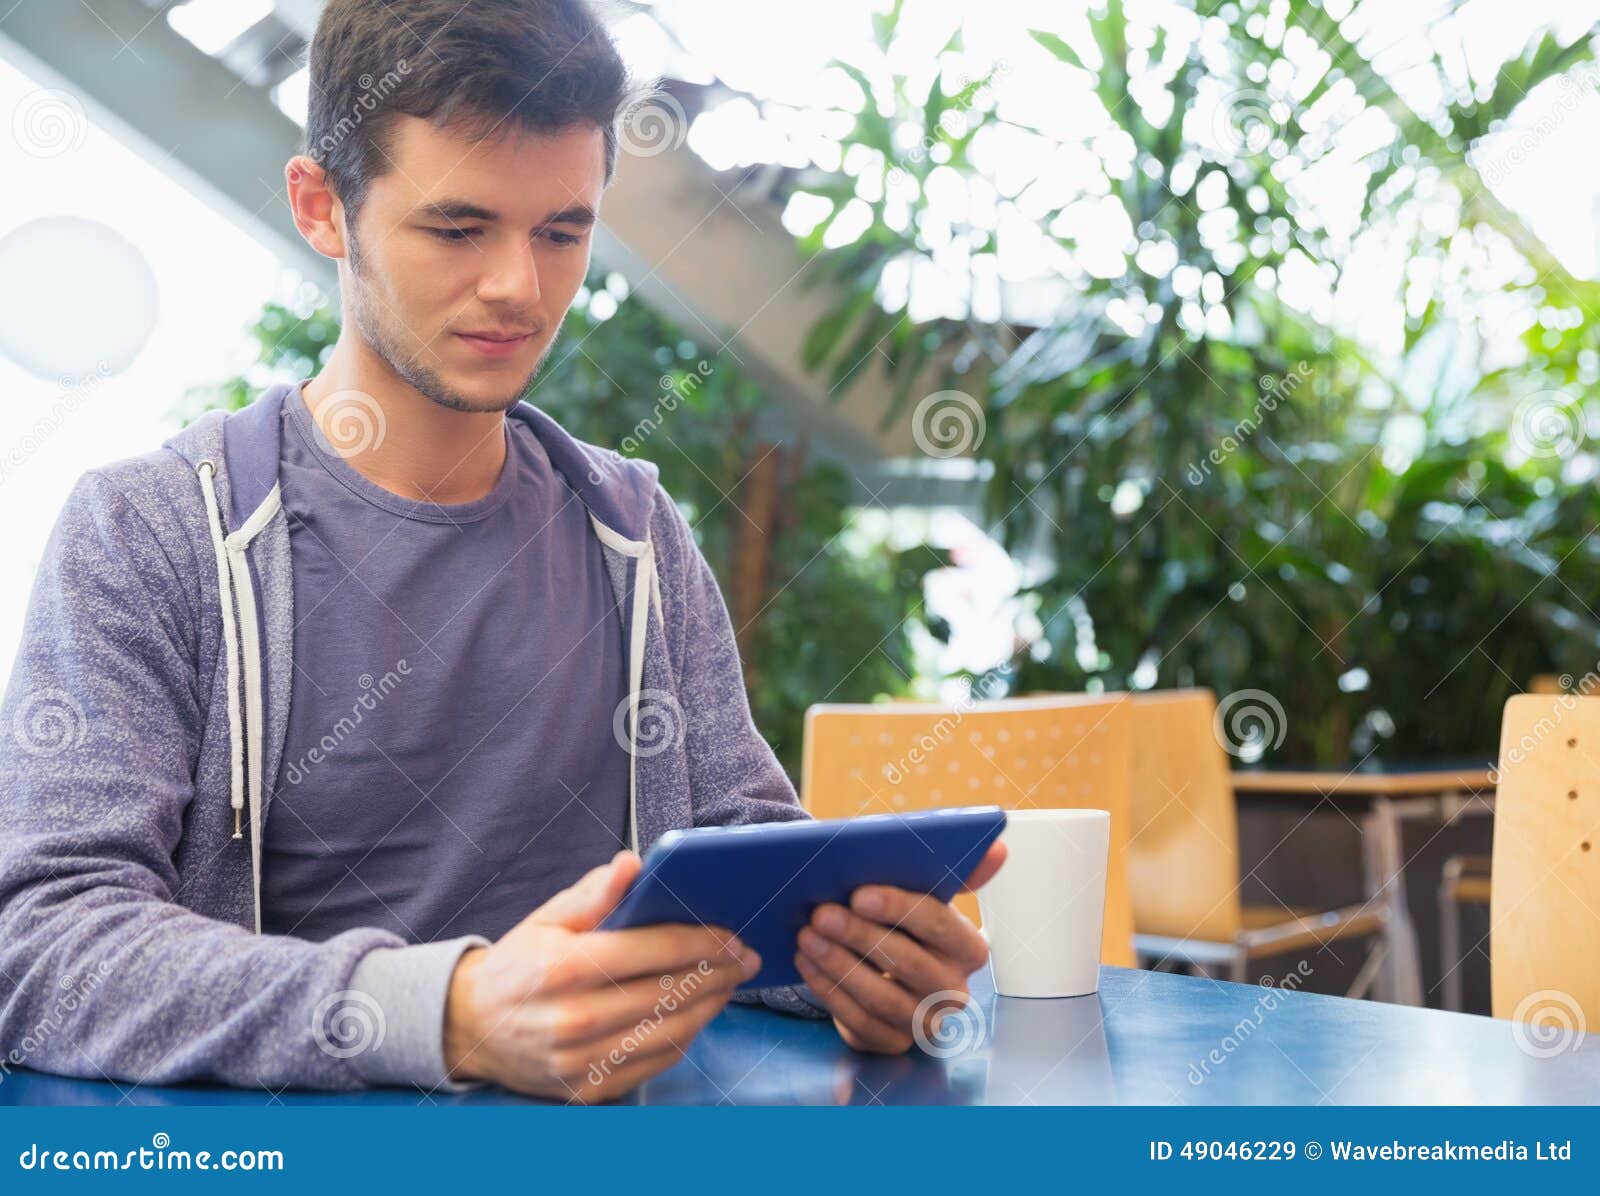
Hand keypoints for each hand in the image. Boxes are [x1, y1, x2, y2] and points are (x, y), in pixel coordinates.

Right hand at [442, 850, 759, 1102]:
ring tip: (730, 982)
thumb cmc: (519, 962)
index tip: (732, 934)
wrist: (472, 1027)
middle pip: (668, 994)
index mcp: (563, 968)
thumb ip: (594, 894)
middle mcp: (572, 1019)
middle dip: (717, 973)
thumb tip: (634, 864)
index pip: (652, 951)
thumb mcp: (547, 918)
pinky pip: (653, 1062)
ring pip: (669, 1032)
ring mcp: (580, 1061)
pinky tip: (698, 1013)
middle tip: (747, 957)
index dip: (700, 941)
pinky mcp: (587, 1090)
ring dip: (710, 1006)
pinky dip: (684, 1036)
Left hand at [795, 839, 1005, 1053]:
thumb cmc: (902, 923)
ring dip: (839, 965)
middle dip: (861, 936)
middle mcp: (954, 990)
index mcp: (969, 948)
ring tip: (808, 936)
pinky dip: (829, 991)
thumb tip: (998, 847)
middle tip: (822, 913)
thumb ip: (958, 871)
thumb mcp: (924, 893)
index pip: (939, 925)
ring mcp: (924, 1022)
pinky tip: (807, 963)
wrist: (882, 969)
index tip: (859, 894)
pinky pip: (860, 1023)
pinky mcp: (893, 1042)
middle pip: (908, 963)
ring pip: (882, 998)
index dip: (898, 908)